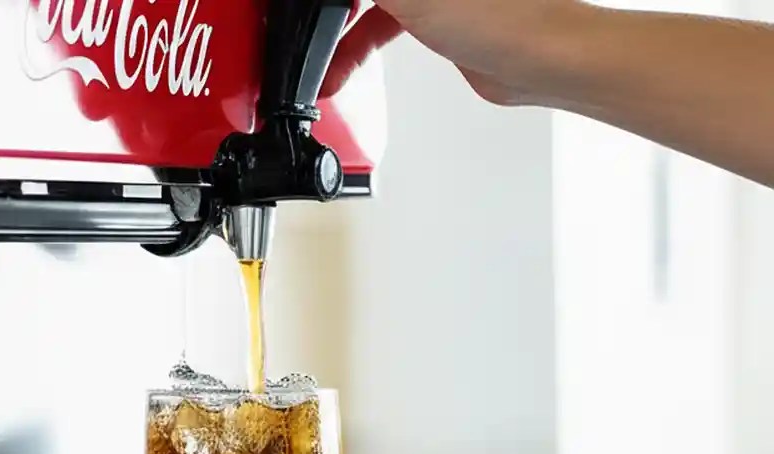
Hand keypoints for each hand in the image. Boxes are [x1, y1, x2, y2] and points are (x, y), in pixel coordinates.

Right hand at [323, 0, 590, 105]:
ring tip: (311, 55)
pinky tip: (339, 69)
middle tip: (298, 23)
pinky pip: (380, 21)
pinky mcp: (435, 9)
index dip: (320, 0)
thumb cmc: (502, 15)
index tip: (289, 7)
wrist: (542, 58)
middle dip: (324, 10)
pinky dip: (355, 44)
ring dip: (334, 29)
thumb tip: (335, 1)